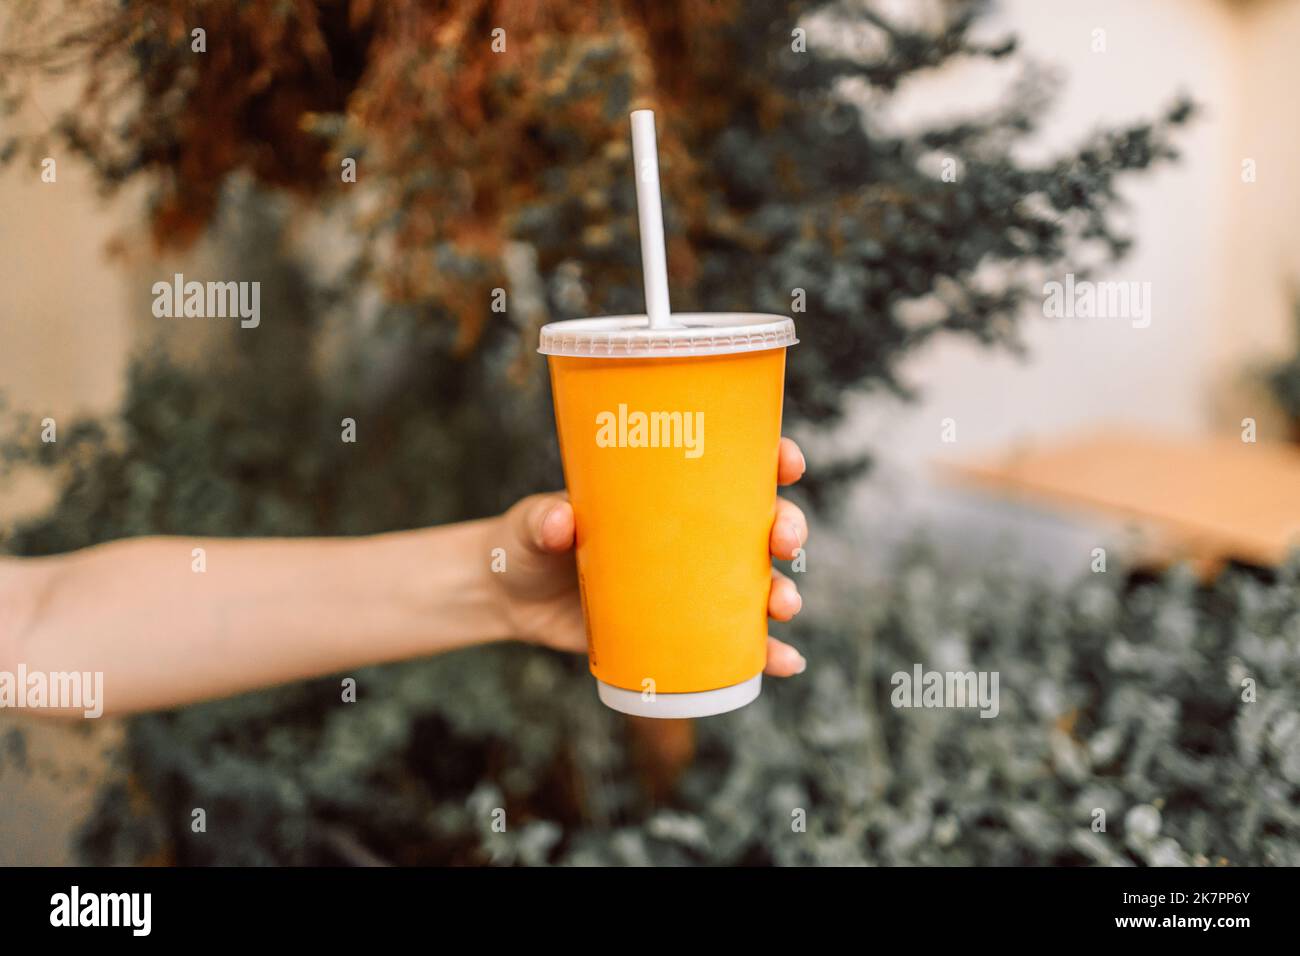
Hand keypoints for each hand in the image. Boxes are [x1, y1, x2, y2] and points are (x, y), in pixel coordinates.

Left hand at [489, 437, 808, 676]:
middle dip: (787, 529)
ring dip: (783, 593)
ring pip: (757, 583)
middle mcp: (689, 535)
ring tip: (785, 606)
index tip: (788, 464)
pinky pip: (735, 642)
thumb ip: (542, 521)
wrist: (509, 600)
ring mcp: (689, 584)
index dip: (771, 460)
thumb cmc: (524, 543)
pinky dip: (766, 653)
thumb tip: (560, 522)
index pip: (731, 466)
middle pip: (759, 525)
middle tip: (785, 543)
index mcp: (665, 492)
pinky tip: (785, 663)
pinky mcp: (680, 630)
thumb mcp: (530, 524)